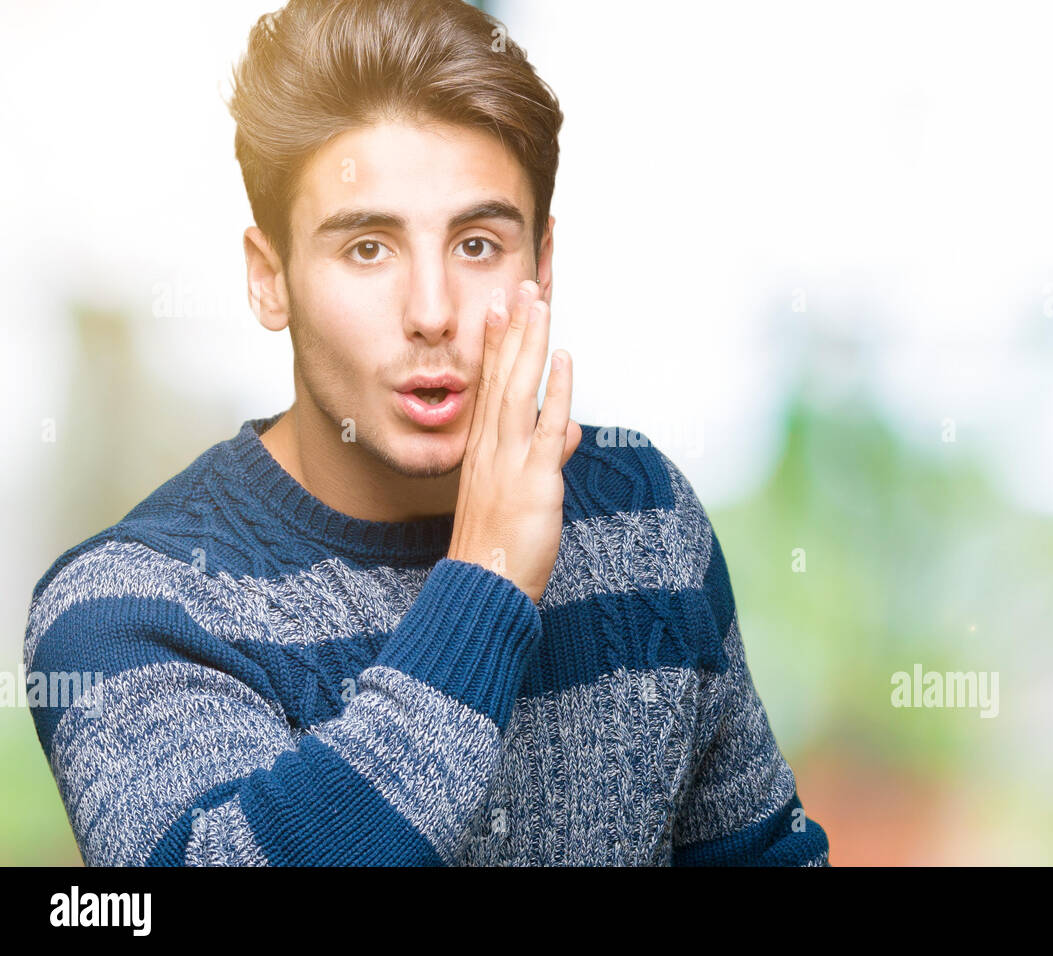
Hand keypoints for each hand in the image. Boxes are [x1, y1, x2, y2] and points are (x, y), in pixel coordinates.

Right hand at [446, 279, 582, 603]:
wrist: (484, 590)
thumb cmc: (499, 549)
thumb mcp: (520, 495)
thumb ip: (546, 457)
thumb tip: (566, 430)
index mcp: (484, 450)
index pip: (489, 384)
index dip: (495, 343)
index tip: (499, 306)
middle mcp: (490, 447)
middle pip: (501, 375)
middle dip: (511, 327)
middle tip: (519, 284)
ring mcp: (508, 461)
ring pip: (518, 388)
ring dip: (529, 343)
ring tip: (536, 301)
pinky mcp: (532, 480)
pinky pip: (545, 426)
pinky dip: (556, 390)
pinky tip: (563, 357)